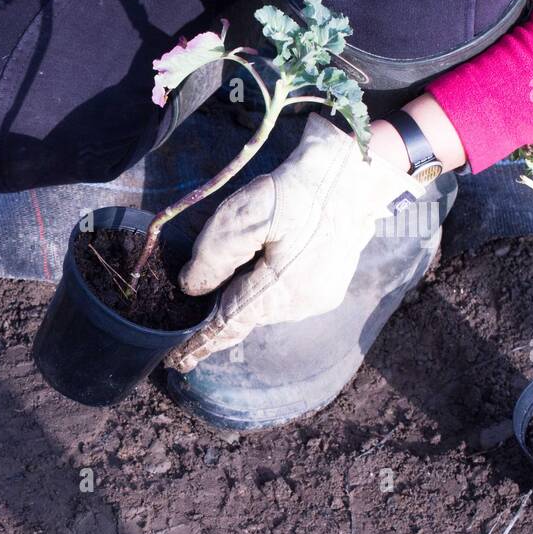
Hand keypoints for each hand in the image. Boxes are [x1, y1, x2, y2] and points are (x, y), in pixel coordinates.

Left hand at [164, 114, 423, 373]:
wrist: (356, 171)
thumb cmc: (298, 188)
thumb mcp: (245, 213)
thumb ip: (214, 256)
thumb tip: (193, 290)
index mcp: (282, 291)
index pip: (230, 325)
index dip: (201, 344)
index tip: (176, 362)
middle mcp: (303, 304)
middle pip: (247, 317)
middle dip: (218, 321)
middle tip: (186, 333)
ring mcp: (320, 297)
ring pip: (265, 307)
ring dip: (242, 301)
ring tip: (218, 297)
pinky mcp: (328, 285)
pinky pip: (283, 297)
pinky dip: (262, 291)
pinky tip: (254, 275)